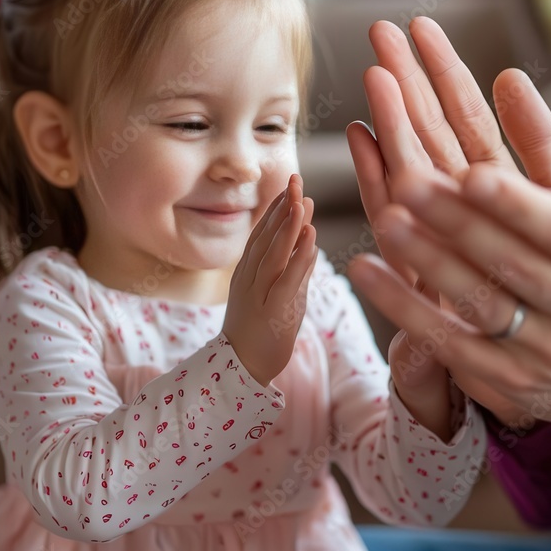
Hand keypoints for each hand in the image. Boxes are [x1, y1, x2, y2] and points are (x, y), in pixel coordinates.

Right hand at [223, 174, 318, 386]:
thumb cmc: (262, 332)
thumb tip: (309, 240)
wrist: (241, 371)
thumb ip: (293, 268)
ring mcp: (258, 294)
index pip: (261, 234)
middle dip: (282, 207)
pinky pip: (286, 280)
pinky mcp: (272, 312)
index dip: (275, 209)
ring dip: (289, 225)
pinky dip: (298, 257)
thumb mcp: (280, 294)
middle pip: (266, 237)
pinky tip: (309, 238)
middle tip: (296, 180)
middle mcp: (249, 278)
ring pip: (273, 254)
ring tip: (302, 200)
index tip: (289, 185)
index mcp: (248, 272)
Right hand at [347, 18, 550, 269]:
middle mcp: (486, 209)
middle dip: (415, 80)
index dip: (451, 75)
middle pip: (442, 133)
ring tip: (375, 70)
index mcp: (528, 191)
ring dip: (397, 117)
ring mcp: (462, 239)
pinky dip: (385, 177)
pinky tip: (365, 136)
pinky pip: (409, 220)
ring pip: (421, 167)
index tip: (423, 30)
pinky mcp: (445, 274)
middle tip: (384, 29)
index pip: (478, 121)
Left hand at [349, 98, 550, 434]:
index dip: (517, 204)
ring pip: (475, 302)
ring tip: (386, 219)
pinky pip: (448, 343)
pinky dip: (404, 309)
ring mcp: (541, 352)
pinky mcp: (506, 379)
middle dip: (457, 222)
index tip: (475, 171)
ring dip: (427, 261)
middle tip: (409, 181)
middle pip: (509, 263)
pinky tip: (367, 270)